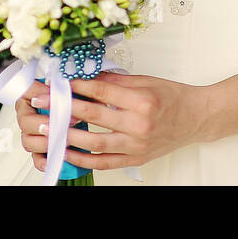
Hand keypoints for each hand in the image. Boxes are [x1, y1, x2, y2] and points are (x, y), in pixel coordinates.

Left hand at [13, 72, 209, 171]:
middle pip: (93, 115)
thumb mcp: (145, 81)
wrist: (196, 118)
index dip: (75, 87)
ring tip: (47, 130)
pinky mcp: (136, 158)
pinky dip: (83, 159)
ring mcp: (137, 144)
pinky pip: (104, 162)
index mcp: (141, 100)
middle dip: (63, 108)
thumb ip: (115, 81)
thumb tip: (86, 76)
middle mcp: (139, 124)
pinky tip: (67, 152)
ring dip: (67, 136)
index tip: (55, 84)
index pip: (101, 92)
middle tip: (42, 103)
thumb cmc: (172, 97)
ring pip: (94, 143)